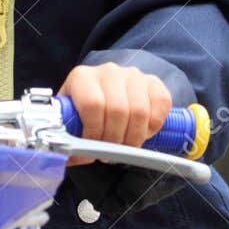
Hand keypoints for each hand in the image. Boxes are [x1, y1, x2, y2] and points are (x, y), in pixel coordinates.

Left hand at [56, 62, 172, 165]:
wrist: (103, 94)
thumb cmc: (84, 111)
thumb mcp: (70, 120)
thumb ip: (67, 137)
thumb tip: (69, 156)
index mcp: (82, 77)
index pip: (92, 105)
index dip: (94, 132)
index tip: (92, 148)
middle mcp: (108, 72)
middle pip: (118, 110)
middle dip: (115, 140)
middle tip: (110, 153)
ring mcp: (133, 75)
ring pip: (140, 111)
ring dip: (134, 138)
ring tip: (125, 147)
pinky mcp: (153, 82)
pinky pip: (161, 104)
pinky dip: (154, 126)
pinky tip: (143, 133)